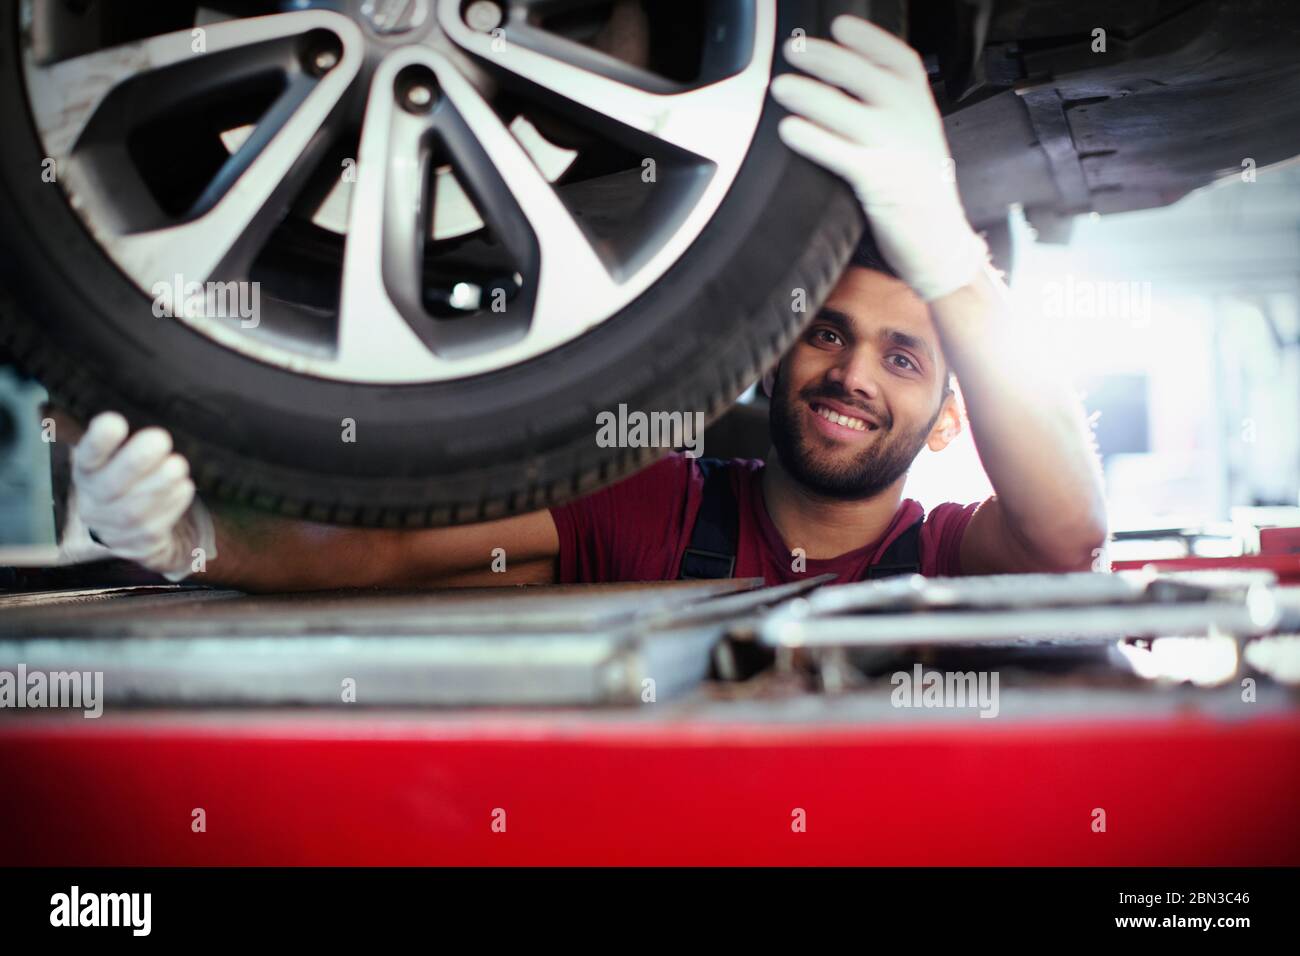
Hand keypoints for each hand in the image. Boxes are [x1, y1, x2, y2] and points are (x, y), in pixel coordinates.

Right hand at [60, 412, 216, 580]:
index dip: (98, 442)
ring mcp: (114, 528)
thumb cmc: (124, 479)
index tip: (114, 421)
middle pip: (108, 487)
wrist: (130, 530)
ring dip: (158, 486)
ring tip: (178, 466)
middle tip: (160, 438)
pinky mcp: (138, 545)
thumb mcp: (111, 457)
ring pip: (133, 512)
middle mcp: (94, 503)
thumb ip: (102, 436)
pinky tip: (184, 487)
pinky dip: (172, 506)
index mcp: (87, 474)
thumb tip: (50, 409)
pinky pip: (154, 529)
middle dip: (134, 463)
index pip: (87, 459)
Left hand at [770, 15, 987, 300]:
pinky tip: (790, 129)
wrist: (942, 244)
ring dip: (812, 95)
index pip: (899, 59)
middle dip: (829, 59)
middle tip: (794, 49)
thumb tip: (838, 82)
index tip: (839, 25)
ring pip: (851, 112)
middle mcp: (913, 122)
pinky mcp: (881, 184)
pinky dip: (814, 139)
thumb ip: (887, 110)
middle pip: (868, 77)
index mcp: (922, 107)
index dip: (868, 39)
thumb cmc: (919, 192)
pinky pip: (842, 155)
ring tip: (782, 86)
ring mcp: (898, 151)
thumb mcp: (914, 138)